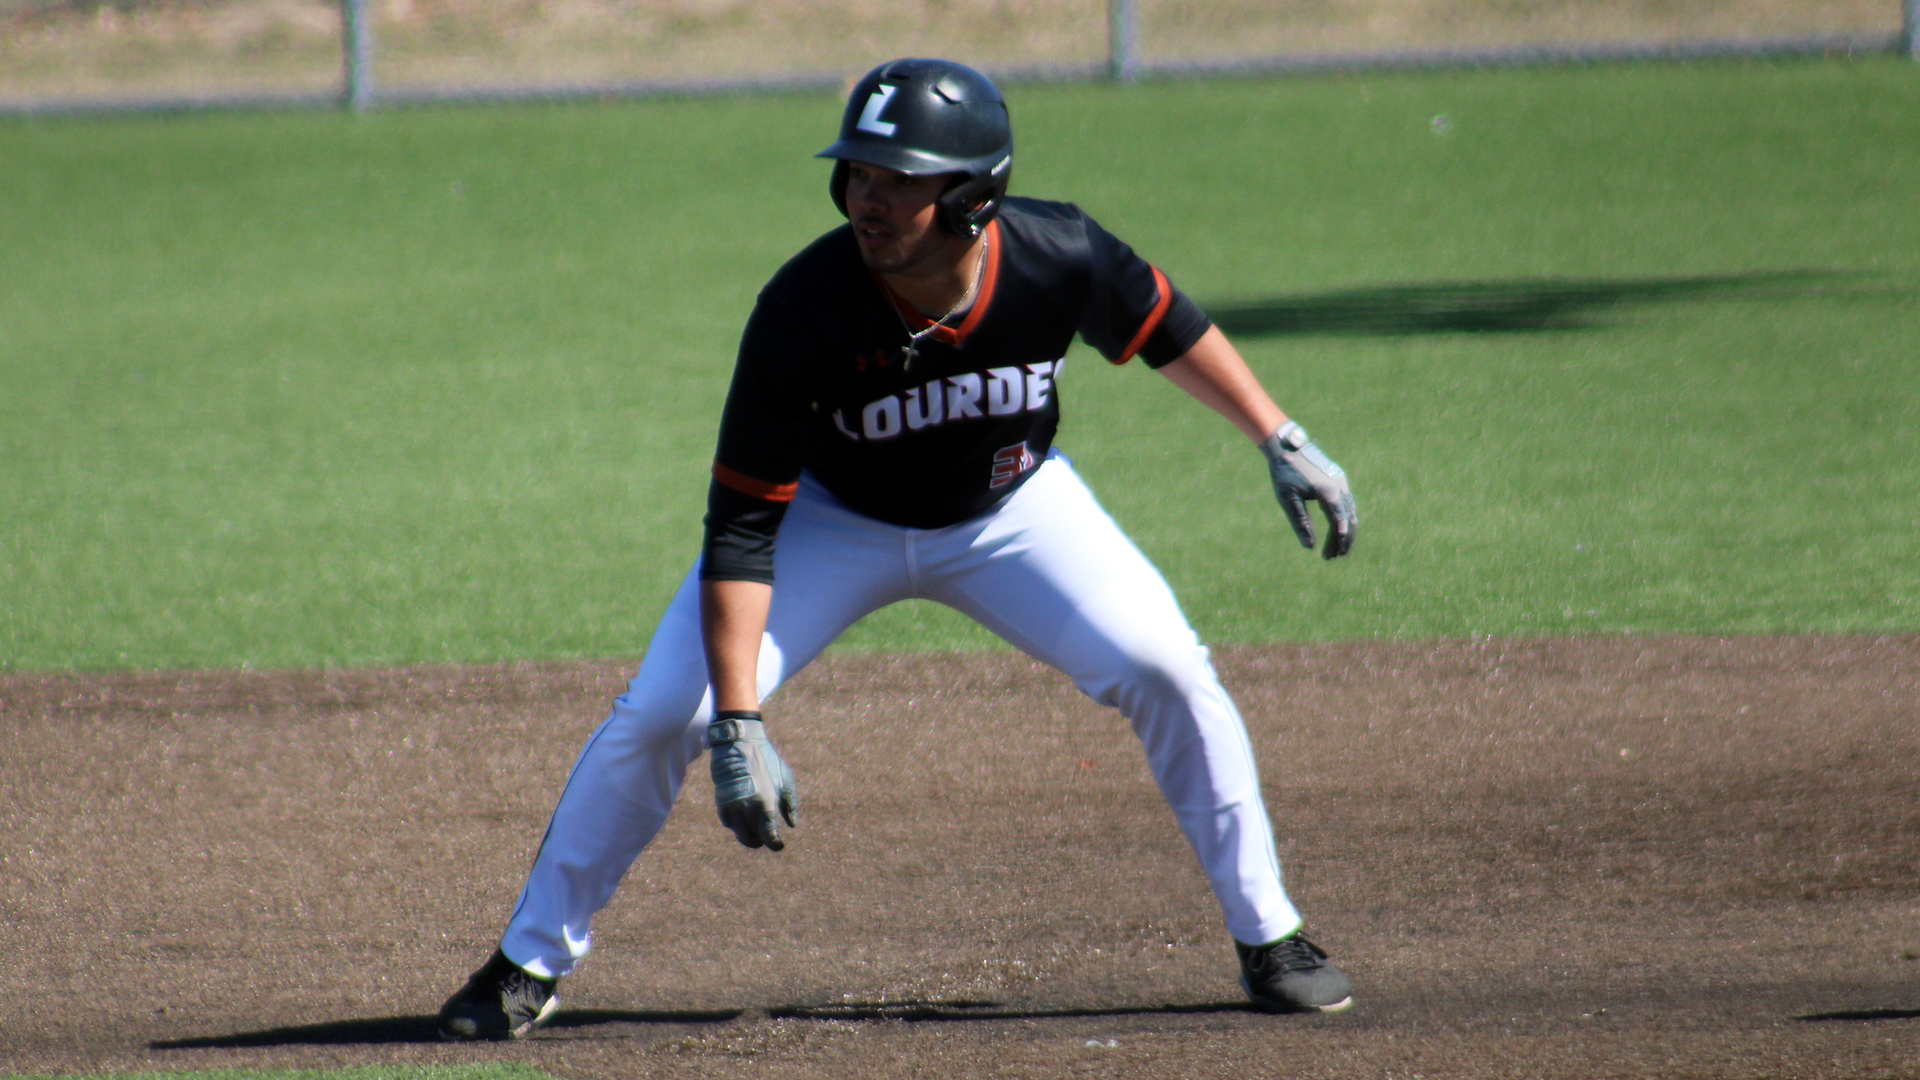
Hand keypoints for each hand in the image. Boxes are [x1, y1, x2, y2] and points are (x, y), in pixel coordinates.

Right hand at [707, 711, 798, 849]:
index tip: (779, 845)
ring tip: (755, 830)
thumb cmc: (767, 759)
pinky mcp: (721, 799)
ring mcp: (732, 804)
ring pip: (738, 832)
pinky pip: (727, 820)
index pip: (769, 836)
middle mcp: (748, 807)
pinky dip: (735, 824)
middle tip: (766, 838)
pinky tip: (743, 819)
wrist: (741, 741)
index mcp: (766, 804)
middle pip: (752, 837)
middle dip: (760, 841)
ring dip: (747, 834)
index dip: (775, 844)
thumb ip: (790, 803)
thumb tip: (792, 824)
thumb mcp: (786, 779)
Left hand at [1261, 421, 1356, 558]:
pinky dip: (1345, 518)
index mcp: (1328, 492)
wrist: (1288, 445)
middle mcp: (1339, 486)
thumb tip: (1309, 546)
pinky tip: (1337, 528)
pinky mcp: (1338, 478)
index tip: (1333, 555)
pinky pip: (1347, 502)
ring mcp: (1340, 481)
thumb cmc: (1284, 472)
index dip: (1338, 541)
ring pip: (1350, 511)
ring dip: (1345, 530)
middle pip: (1348, 519)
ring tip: (1336, 547)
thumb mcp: (1288, 499)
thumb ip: (1300, 522)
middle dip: (1344, 539)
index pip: (1339, 523)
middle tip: (1334, 557)